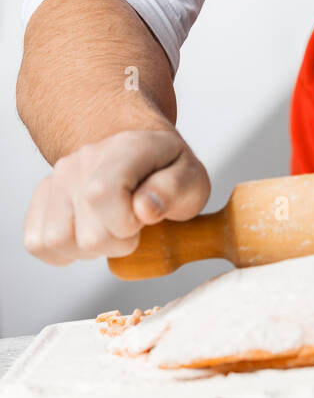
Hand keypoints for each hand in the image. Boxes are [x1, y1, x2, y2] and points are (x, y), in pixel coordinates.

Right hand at [23, 128, 209, 264]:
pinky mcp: (43, 196)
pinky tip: (89, 231)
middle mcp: (85, 157)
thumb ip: (175, 191)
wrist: (140, 155)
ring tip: (110, 228)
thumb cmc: (167, 172)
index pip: (102, 194)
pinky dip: (65, 250)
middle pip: (87, 234)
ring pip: (57, 241)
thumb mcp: (192, 179)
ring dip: (88, 249)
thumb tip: (144, 208)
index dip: (125, 223)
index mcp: (126, 147)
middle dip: (117, 243)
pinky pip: (38, 243)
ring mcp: (59, 176)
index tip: (143, 220)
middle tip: (133, 225)